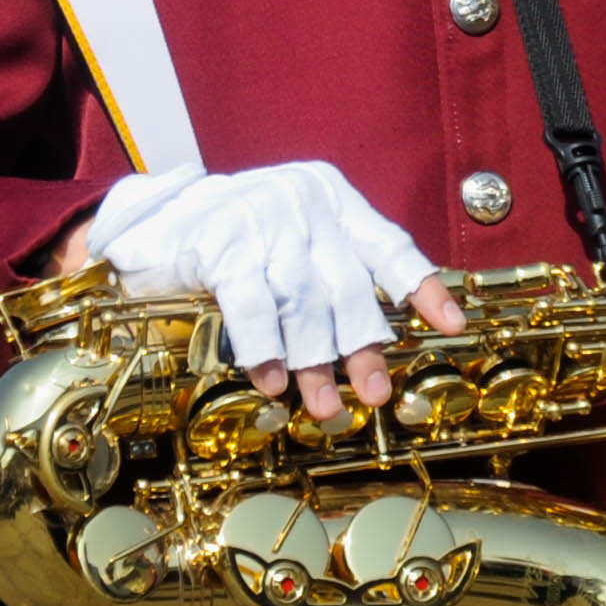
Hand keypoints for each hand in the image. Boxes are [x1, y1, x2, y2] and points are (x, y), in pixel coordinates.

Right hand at [80, 161, 464, 422]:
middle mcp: (302, 203)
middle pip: (346, 286)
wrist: (153, 220)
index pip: (388, 244)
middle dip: (361, 346)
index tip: (452, 323)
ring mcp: (260, 220)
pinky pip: (252, 307)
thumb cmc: (233, 240)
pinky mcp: (219, 243)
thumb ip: (329, 272)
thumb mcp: (292, 240)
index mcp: (330, 198)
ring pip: (300, 304)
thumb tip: (371, 342)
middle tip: (373, 393)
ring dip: (312, 362)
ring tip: (322, 406)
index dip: (422, 285)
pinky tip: (271, 382)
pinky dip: (264, 349)